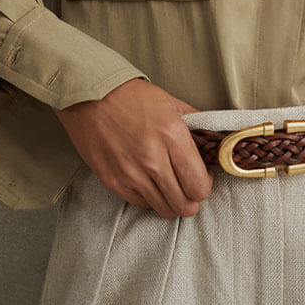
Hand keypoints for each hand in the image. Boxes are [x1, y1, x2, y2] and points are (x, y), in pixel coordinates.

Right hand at [55, 76, 213, 218]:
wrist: (89, 95)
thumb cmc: (131, 96)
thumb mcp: (171, 103)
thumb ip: (197, 123)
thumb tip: (215, 140)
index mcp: (172, 136)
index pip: (200, 186)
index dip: (205, 184)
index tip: (201, 176)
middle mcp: (152, 160)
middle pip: (185, 205)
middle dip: (192, 198)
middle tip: (188, 184)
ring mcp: (130, 174)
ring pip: (165, 210)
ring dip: (172, 201)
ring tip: (169, 184)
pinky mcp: (112, 182)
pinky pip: (141, 204)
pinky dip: (150, 198)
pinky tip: (149, 181)